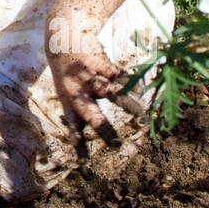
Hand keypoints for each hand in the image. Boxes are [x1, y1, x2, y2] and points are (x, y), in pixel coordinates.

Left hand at [46, 32, 145, 161]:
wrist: (62, 39)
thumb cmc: (70, 76)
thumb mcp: (68, 96)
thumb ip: (81, 117)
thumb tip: (99, 146)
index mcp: (70, 106)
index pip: (75, 133)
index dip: (80, 150)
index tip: (87, 168)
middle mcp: (79, 94)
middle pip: (92, 116)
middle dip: (104, 131)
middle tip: (117, 146)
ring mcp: (90, 79)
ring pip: (111, 94)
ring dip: (128, 105)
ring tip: (144, 118)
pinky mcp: (101, 64)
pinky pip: (121, 76)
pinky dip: (134, 85)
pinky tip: (145, 94)